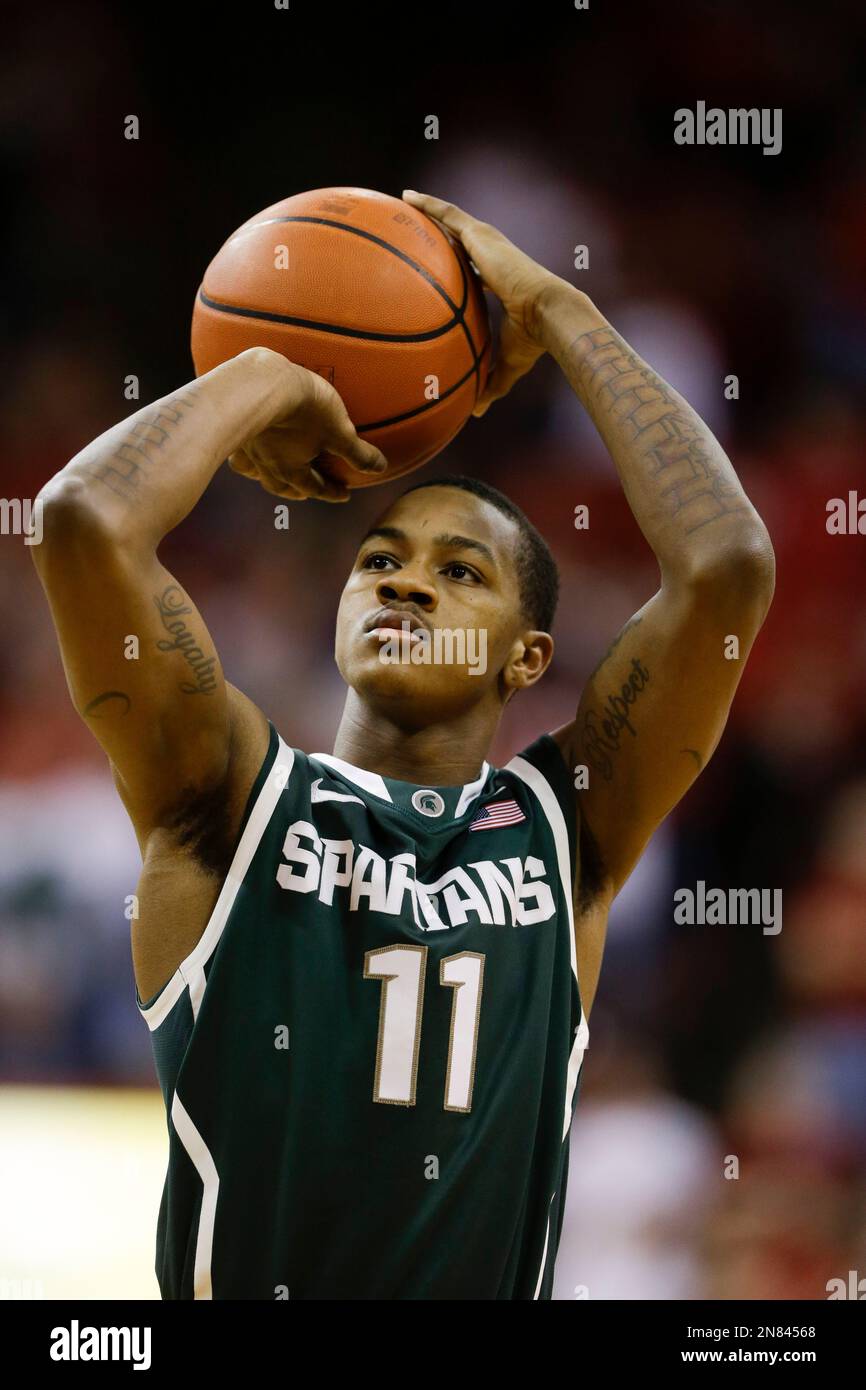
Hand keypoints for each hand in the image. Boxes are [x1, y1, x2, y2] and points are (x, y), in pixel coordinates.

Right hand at [229, 357, 386, 501]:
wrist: (260, 381)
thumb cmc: (304, 408)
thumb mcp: (339, 430)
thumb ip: (358, 452)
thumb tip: (381, 468)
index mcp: (292, 470)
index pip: (315, 488)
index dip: (332, 491)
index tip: (345, 494)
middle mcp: (267, 466)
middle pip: (285, 486)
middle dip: (300, 490)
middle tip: (311, 490)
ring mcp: (248, 450)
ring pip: (259, 474)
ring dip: (272, 479)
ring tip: (279, 475)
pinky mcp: (235, 431)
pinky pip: (240, 455)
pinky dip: (247, 461)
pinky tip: (248, 456)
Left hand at [402, 190, 564, 416]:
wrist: (548, 314)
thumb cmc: (533, 341)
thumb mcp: (506, 365)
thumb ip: (490, 384)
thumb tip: (476, 412)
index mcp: (500, 280)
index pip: (475, 270)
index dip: (461, 266)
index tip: (445, 268)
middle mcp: (493, 256)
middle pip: (462, 240)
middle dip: (442, 233)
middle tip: (419, 231)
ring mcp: (487, 242)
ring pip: (452, 220)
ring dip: (431, 211)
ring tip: (404, 201)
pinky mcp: (480, 235)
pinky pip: (448, 215)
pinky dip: (429, 205)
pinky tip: (408, 197)